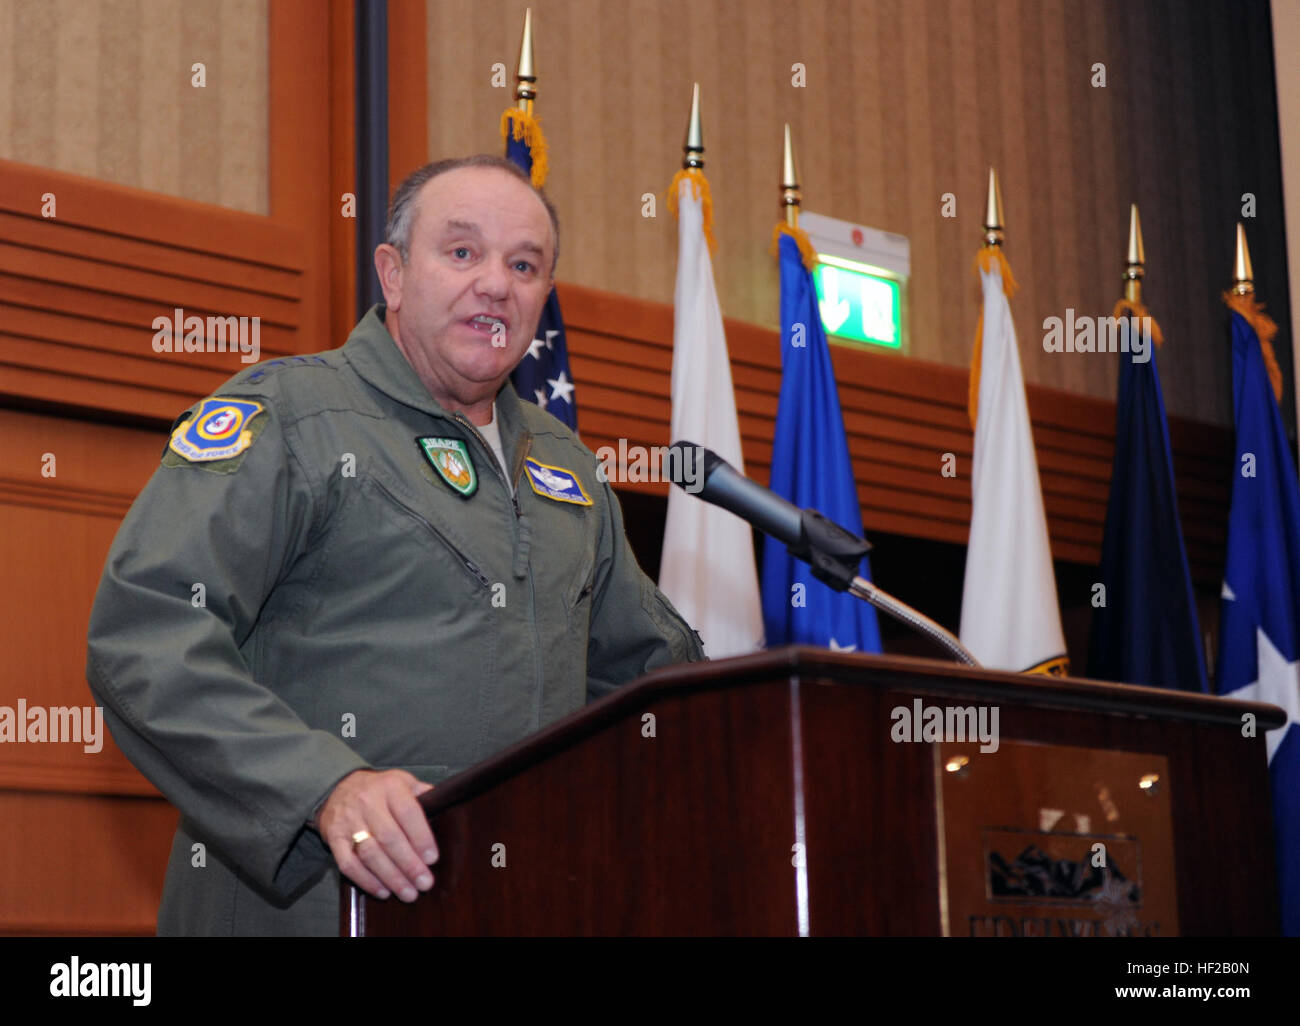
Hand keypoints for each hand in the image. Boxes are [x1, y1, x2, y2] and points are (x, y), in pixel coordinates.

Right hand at [318, 768, 437, 901]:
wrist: (337, 788)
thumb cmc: (379, 790)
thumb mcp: (402, 781)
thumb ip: (422, 793)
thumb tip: (444, 804)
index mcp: (390, 787)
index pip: (408, 812)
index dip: (421, 837)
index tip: (432, 859)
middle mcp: (368, 802)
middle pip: (390, 837)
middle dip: (409, 864)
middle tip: (424, 883)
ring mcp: (349, 821)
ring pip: (370, 853)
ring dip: (391, 877)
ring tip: (408, 892)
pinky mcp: (334, 838)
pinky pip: (348, 864)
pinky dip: (366, 880)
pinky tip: (383, 891)